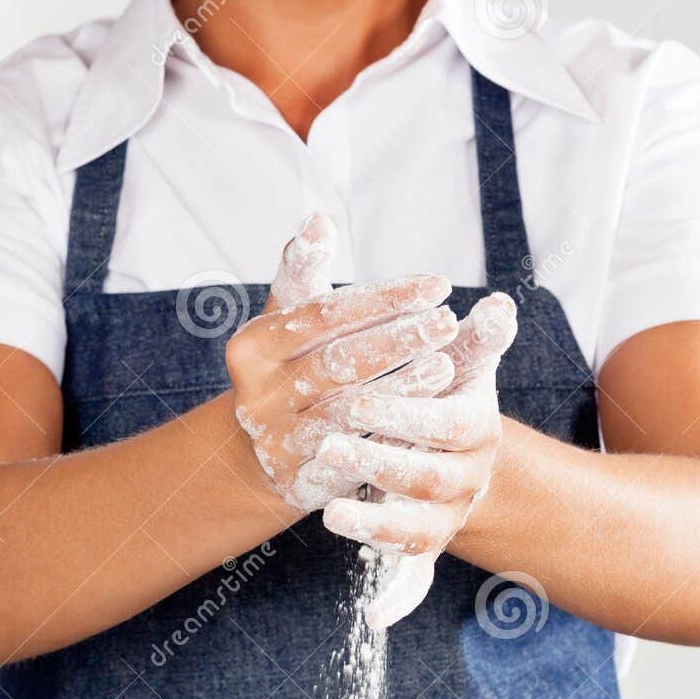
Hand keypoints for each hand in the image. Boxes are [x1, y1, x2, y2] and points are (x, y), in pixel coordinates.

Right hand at [227, 213, 456, 511]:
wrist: (261, 455)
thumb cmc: (288, 370)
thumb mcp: (287, 321)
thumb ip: (303, 274)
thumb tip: (319, 218)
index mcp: (252, 347)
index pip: (324, 314)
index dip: (383, 299)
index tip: (437, 284)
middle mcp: (257, 395)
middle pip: (337, 362)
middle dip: (397, 340)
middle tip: (447, 321)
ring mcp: (278, 442)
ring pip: (347, 409)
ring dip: (400, 386)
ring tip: (445, 364)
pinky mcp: (302, 480)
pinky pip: (354, 454)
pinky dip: (390, 433)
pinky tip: (425, 416)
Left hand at [318, 293, 518, 625]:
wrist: (452, 449)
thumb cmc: (446, 393)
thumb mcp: (460, 359)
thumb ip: (475, 337)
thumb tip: (501, 307)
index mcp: (476, 430)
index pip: (449, 424)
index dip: (410, 414)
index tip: (361, 397)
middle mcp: (466, 480)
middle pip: (427, 477)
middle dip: (379, 461)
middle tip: (329, 447)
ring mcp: (445, 519)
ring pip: (415, 531)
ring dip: (375, 525)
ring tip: (331, 514)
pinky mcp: (424, 550)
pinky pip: (414, 580)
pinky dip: (398, 600)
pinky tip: (374, 618)